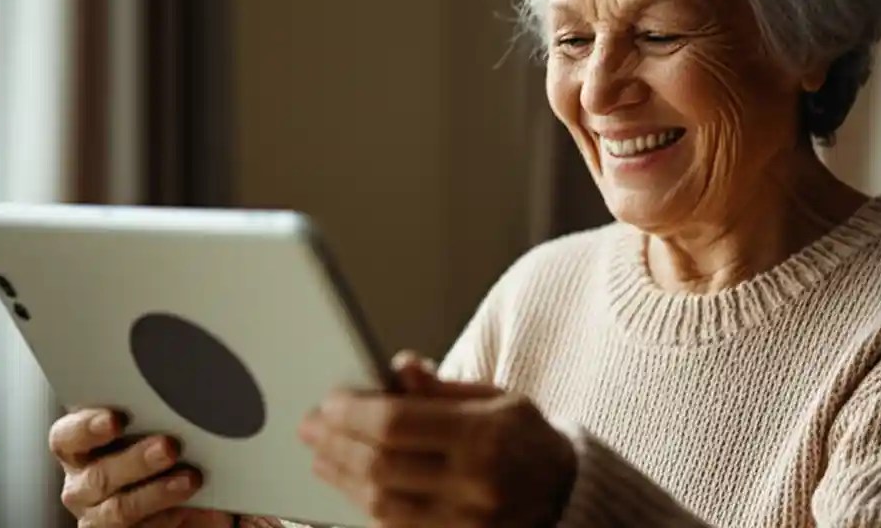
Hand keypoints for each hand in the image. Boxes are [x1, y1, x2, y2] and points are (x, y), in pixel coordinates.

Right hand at [49, 407, 231, 526]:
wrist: (181, 503)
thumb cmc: (167, 455)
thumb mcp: (156, 430)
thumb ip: (155, 416)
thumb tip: (186, 394)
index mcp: (83, 448)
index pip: (67, 437)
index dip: (86, 428)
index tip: (115, 419)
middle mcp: (83, 483)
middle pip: (98, 475)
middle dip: (136, 460)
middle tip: (168, 446)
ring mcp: (98, 516)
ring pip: (118, 509)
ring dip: (156, 493)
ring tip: (189, 479)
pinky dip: (166, 518)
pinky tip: (188, 507)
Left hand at [299, 352, 577, 526]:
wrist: (568, 494)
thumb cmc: (526, 439)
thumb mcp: (497, 399)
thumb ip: (444, 389)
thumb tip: (398, 368)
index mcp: (485, 435)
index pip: (397, 423)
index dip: (353, 413)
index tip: (328, 402)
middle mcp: (475, 484)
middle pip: (380, 465)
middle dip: (336, 444)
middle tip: (311, 428)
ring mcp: (466, 523)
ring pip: (380, 504)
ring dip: (342, 478)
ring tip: (323, 455)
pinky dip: (367, 507)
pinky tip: (353, 485)